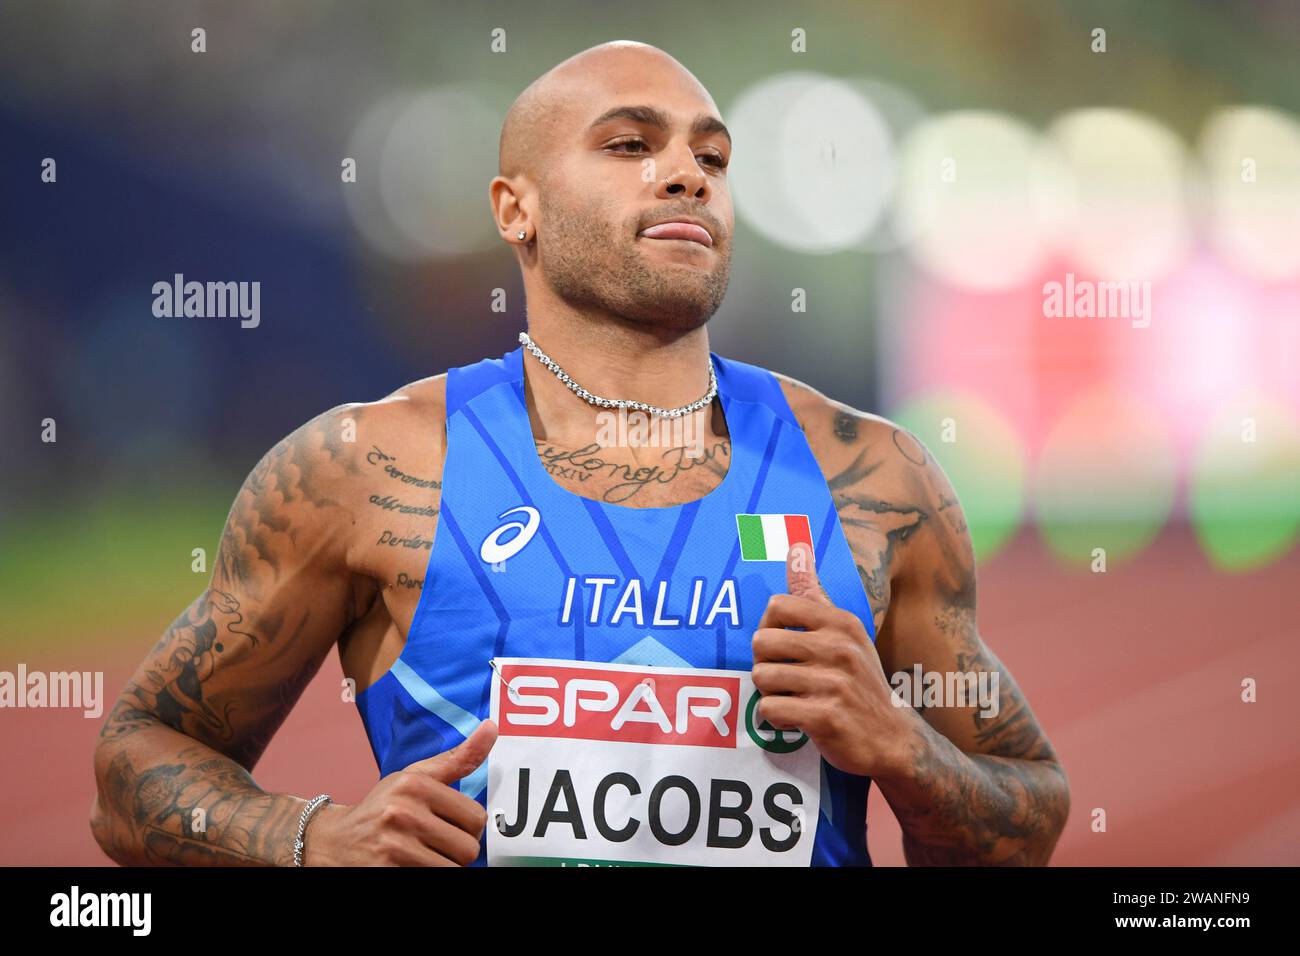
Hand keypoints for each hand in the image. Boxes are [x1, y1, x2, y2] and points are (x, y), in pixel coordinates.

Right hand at [304, 719, 497, 865]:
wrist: (331, 842)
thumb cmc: (381, 808)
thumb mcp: (414, 778)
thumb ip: (457, 758)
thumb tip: (492, 727)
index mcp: (414, 785)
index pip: (476, 817)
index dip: (469, 828)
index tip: (450, 826)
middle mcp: (403, 813)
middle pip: (468, 849)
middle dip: (458, 852)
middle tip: (438, 846)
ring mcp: (393, 847)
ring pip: (453, 870)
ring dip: (444, 867)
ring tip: (424, 857)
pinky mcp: (384, 872)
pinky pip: (429, 880)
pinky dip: (425, 875)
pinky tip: (411, 866)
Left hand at [751, 544, 910, 777]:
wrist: (893, 740)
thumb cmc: (859, 682)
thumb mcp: (845, 634)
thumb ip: (813, 593)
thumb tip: (796, 547)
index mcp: (841, 623)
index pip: (776, 605)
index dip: (770, 628)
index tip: (785, 648)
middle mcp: (839, 648)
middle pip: (761, 642)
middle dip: (766, 664)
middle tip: (788, 679)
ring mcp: (834, 684)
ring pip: (762, 677)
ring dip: (771, 693)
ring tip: (795, 699)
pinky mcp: (826, 717)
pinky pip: (769, 709)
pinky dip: (776, 718)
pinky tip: (797, 719)